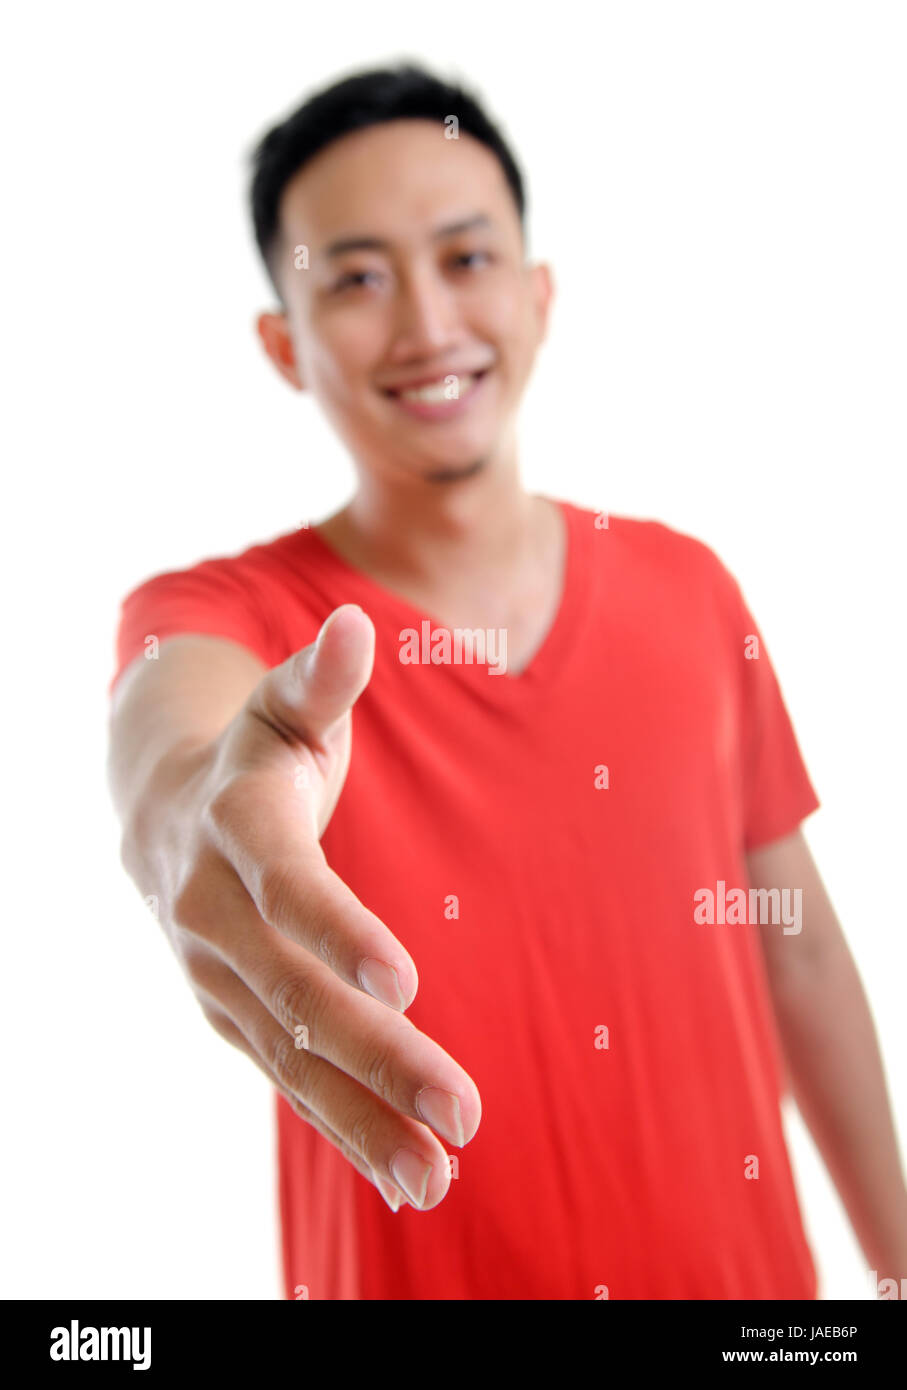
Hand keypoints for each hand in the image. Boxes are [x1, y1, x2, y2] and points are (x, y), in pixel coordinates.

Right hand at [136, 604, 480, 1210]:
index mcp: (236, 829)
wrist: (163, 819)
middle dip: (378, 1054)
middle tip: (461, 1109)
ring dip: (364, 1118)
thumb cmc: (252, 757)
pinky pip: (290, 1082)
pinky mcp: (235, 1017)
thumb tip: (353, 623)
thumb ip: (323, 680)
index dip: (340, 930)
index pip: (288, 887)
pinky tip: (407, 1175)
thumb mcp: (281, 708)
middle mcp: (216, 915)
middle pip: (298, 993)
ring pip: (293, 1058)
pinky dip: (345, 1128)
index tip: (407, 979)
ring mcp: (220, 977)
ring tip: (439, 1175)